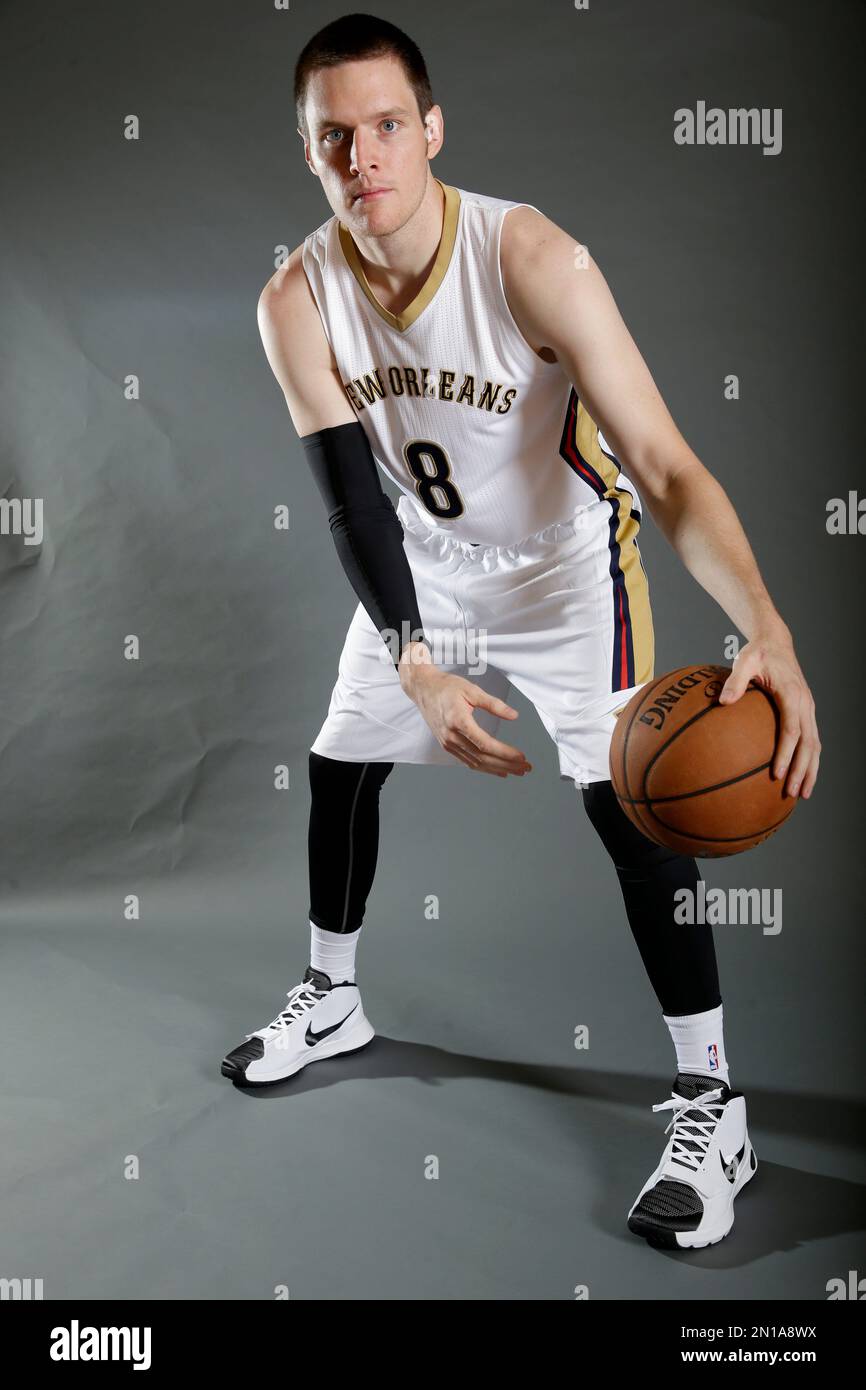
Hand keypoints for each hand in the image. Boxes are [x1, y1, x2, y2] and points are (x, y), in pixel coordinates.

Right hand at [399, 656, 531, 777]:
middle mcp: (452, 736)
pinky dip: (484, 768)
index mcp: (458, 721)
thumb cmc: (446, 687)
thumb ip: (494, 704)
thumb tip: (514, 716)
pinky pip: (468, 761)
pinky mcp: (447, 745)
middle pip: (483, 757)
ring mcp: (448, 743)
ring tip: (517, 770)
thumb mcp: (472, 690)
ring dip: (498, 769)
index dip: (505, 753)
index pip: (485, 744)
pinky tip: (498, 770)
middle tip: (525, 767)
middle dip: (506, 764)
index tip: (521, 756)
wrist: (424, 689)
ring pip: (476, 763)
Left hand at [718, 629, 820, 798]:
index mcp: (792, 694)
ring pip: (815, 745)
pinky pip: (811, 740)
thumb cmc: (757, 652)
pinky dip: (808, 760)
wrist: (776, 642)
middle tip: (791, 793)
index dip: (785, 753)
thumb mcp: (744, 660)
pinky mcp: (806, 712)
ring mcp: (809, 709)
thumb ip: (735, 680)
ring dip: (810, 770)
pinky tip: (799, 776)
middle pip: (809, 744)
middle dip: (802, 770)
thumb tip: (722, 701)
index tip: (776, 774)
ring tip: (802, 793)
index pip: (791, 730)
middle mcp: (805, 704)